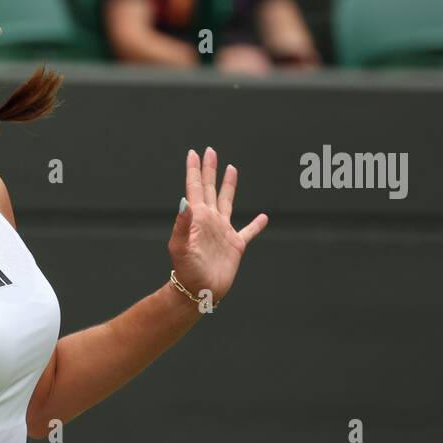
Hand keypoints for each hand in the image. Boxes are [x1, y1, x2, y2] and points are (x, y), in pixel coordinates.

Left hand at [168, 147, 267, 304]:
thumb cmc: (186, 271)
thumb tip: (185, 202)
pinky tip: (263, 218)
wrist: (198, 291)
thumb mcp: (179, 247)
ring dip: (229, 185)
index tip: (194, 152)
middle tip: (210, 151)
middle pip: (211, 189)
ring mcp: (223, 231)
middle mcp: (210, 220)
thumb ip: (182, 225)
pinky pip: (248, 231)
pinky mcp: (235, 245)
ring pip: (228, 202)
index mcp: (197, 218)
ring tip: (231, 169)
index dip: (194, 170)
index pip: (195, 188)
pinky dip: (256, 224)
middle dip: (210, 170)